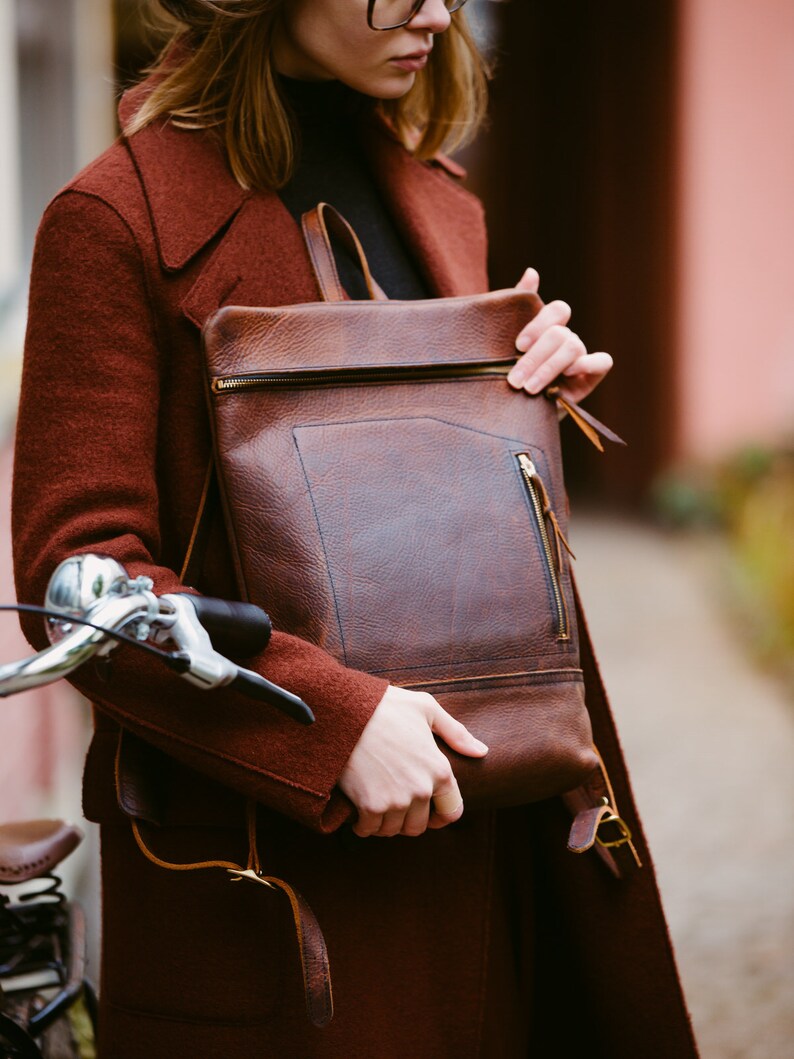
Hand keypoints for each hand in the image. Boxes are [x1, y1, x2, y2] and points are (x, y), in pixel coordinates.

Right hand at [338, 685, 487, 838]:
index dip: (441, 815)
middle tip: (393, 801)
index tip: (427, 812)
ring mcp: (396, 800)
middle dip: (407, 818)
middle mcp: (421, 790)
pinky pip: (369, 830)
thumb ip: (456, 732)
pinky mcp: (370, 806)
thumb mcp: (425, 708)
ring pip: (393, 830)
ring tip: (375, 800)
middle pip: (418, 826)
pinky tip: (359, 806)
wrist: (343, 712)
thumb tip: (481, 752)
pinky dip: (363, 824)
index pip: (452, 812)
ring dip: (384, 821)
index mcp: (439, 769)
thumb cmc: (384, 706)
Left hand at [507, 268, 612, 403]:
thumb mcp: (503, 343)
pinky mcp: (592, 374)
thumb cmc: (508, 374)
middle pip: (560, 333)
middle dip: (535, 356)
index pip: (557, 311)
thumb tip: (531, 271)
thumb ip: (515, 308)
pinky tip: (567, 374)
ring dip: (549, 367)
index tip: (517, 345)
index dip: (539, 323)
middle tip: (514, 379)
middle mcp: (566, 338)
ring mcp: (580, 355)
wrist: (516, 411)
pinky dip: (587, 364)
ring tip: (529, 388)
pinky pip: (603, 361)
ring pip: (573, 347)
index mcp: (549, 326)